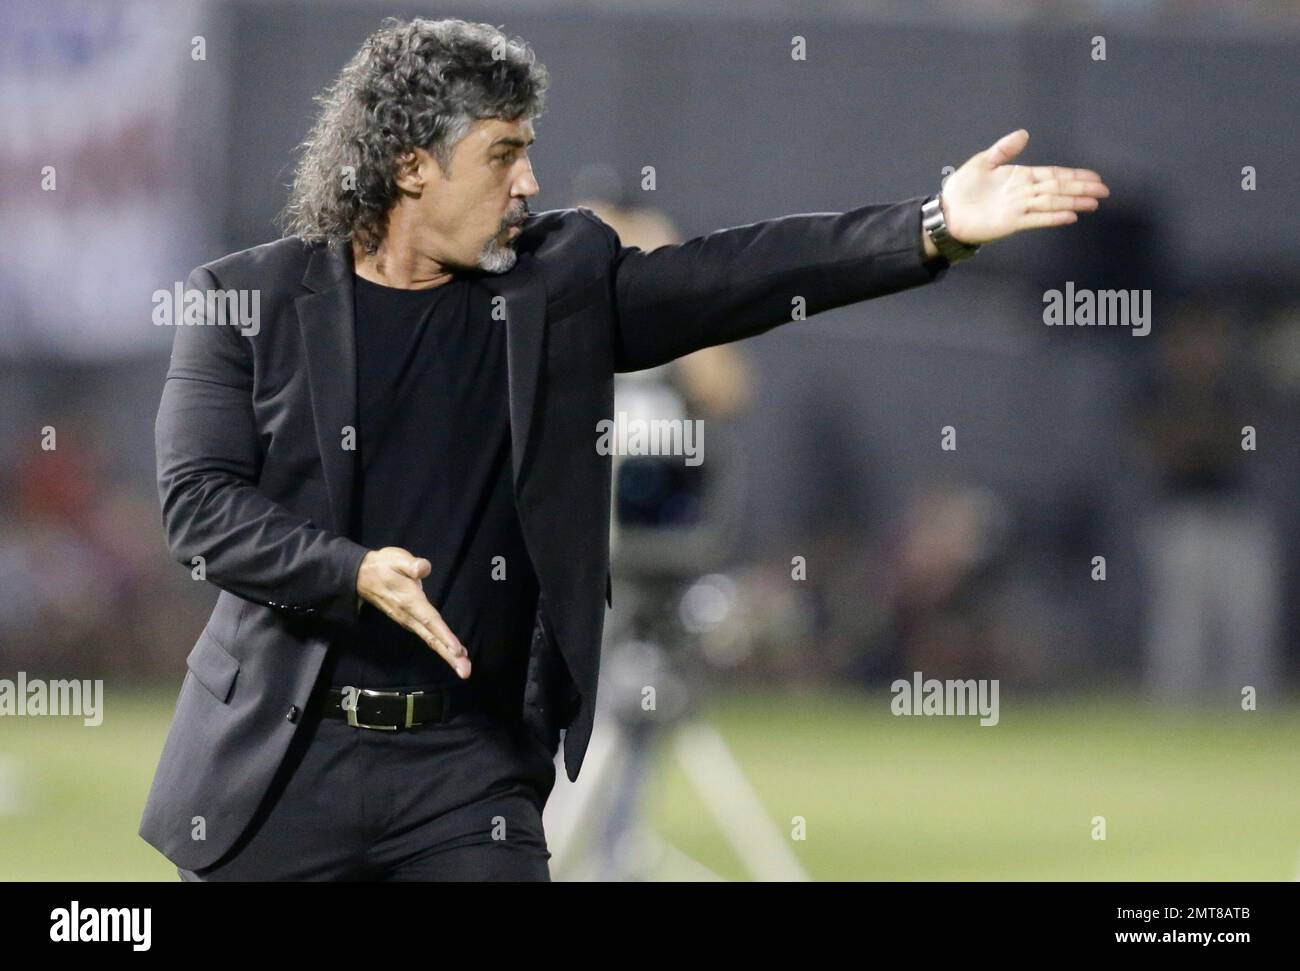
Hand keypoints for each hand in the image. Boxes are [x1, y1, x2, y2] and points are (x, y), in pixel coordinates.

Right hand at [355, 547, 470, 678]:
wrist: (362, 577)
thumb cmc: (383, 566)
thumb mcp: (396, 559)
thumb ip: (411, 564)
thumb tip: (423, 569)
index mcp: (410, 600)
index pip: (429, 620)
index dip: (443, 635)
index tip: (456, 650)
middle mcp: (409, 615)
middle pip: (432, 637)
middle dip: (449, 655)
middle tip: (465, 672)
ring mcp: (409, 621)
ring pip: (430, 640)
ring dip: (447, 655)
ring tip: (463, 668)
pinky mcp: (410, 622)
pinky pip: (428, 636)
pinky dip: (441, 646)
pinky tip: (453, 653)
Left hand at [938, 129, 1108, 244]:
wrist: (946, 213)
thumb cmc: (962, 190)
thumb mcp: (982, 162)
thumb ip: (1005, 149)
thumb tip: (1024, 134)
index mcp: (1020, 177)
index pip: (1053, 174)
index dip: (1074, 175)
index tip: (1094, 177)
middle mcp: (1023, 192)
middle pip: (1058, 188)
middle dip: (1082, 188)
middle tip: (1104, 190)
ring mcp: (1019, 208)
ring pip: (1052, 203)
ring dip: (1074, 202)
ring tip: (1093, 202)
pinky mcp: (1011, 222)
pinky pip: (1036, 219)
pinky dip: (1053, 217)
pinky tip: (1070, 216)